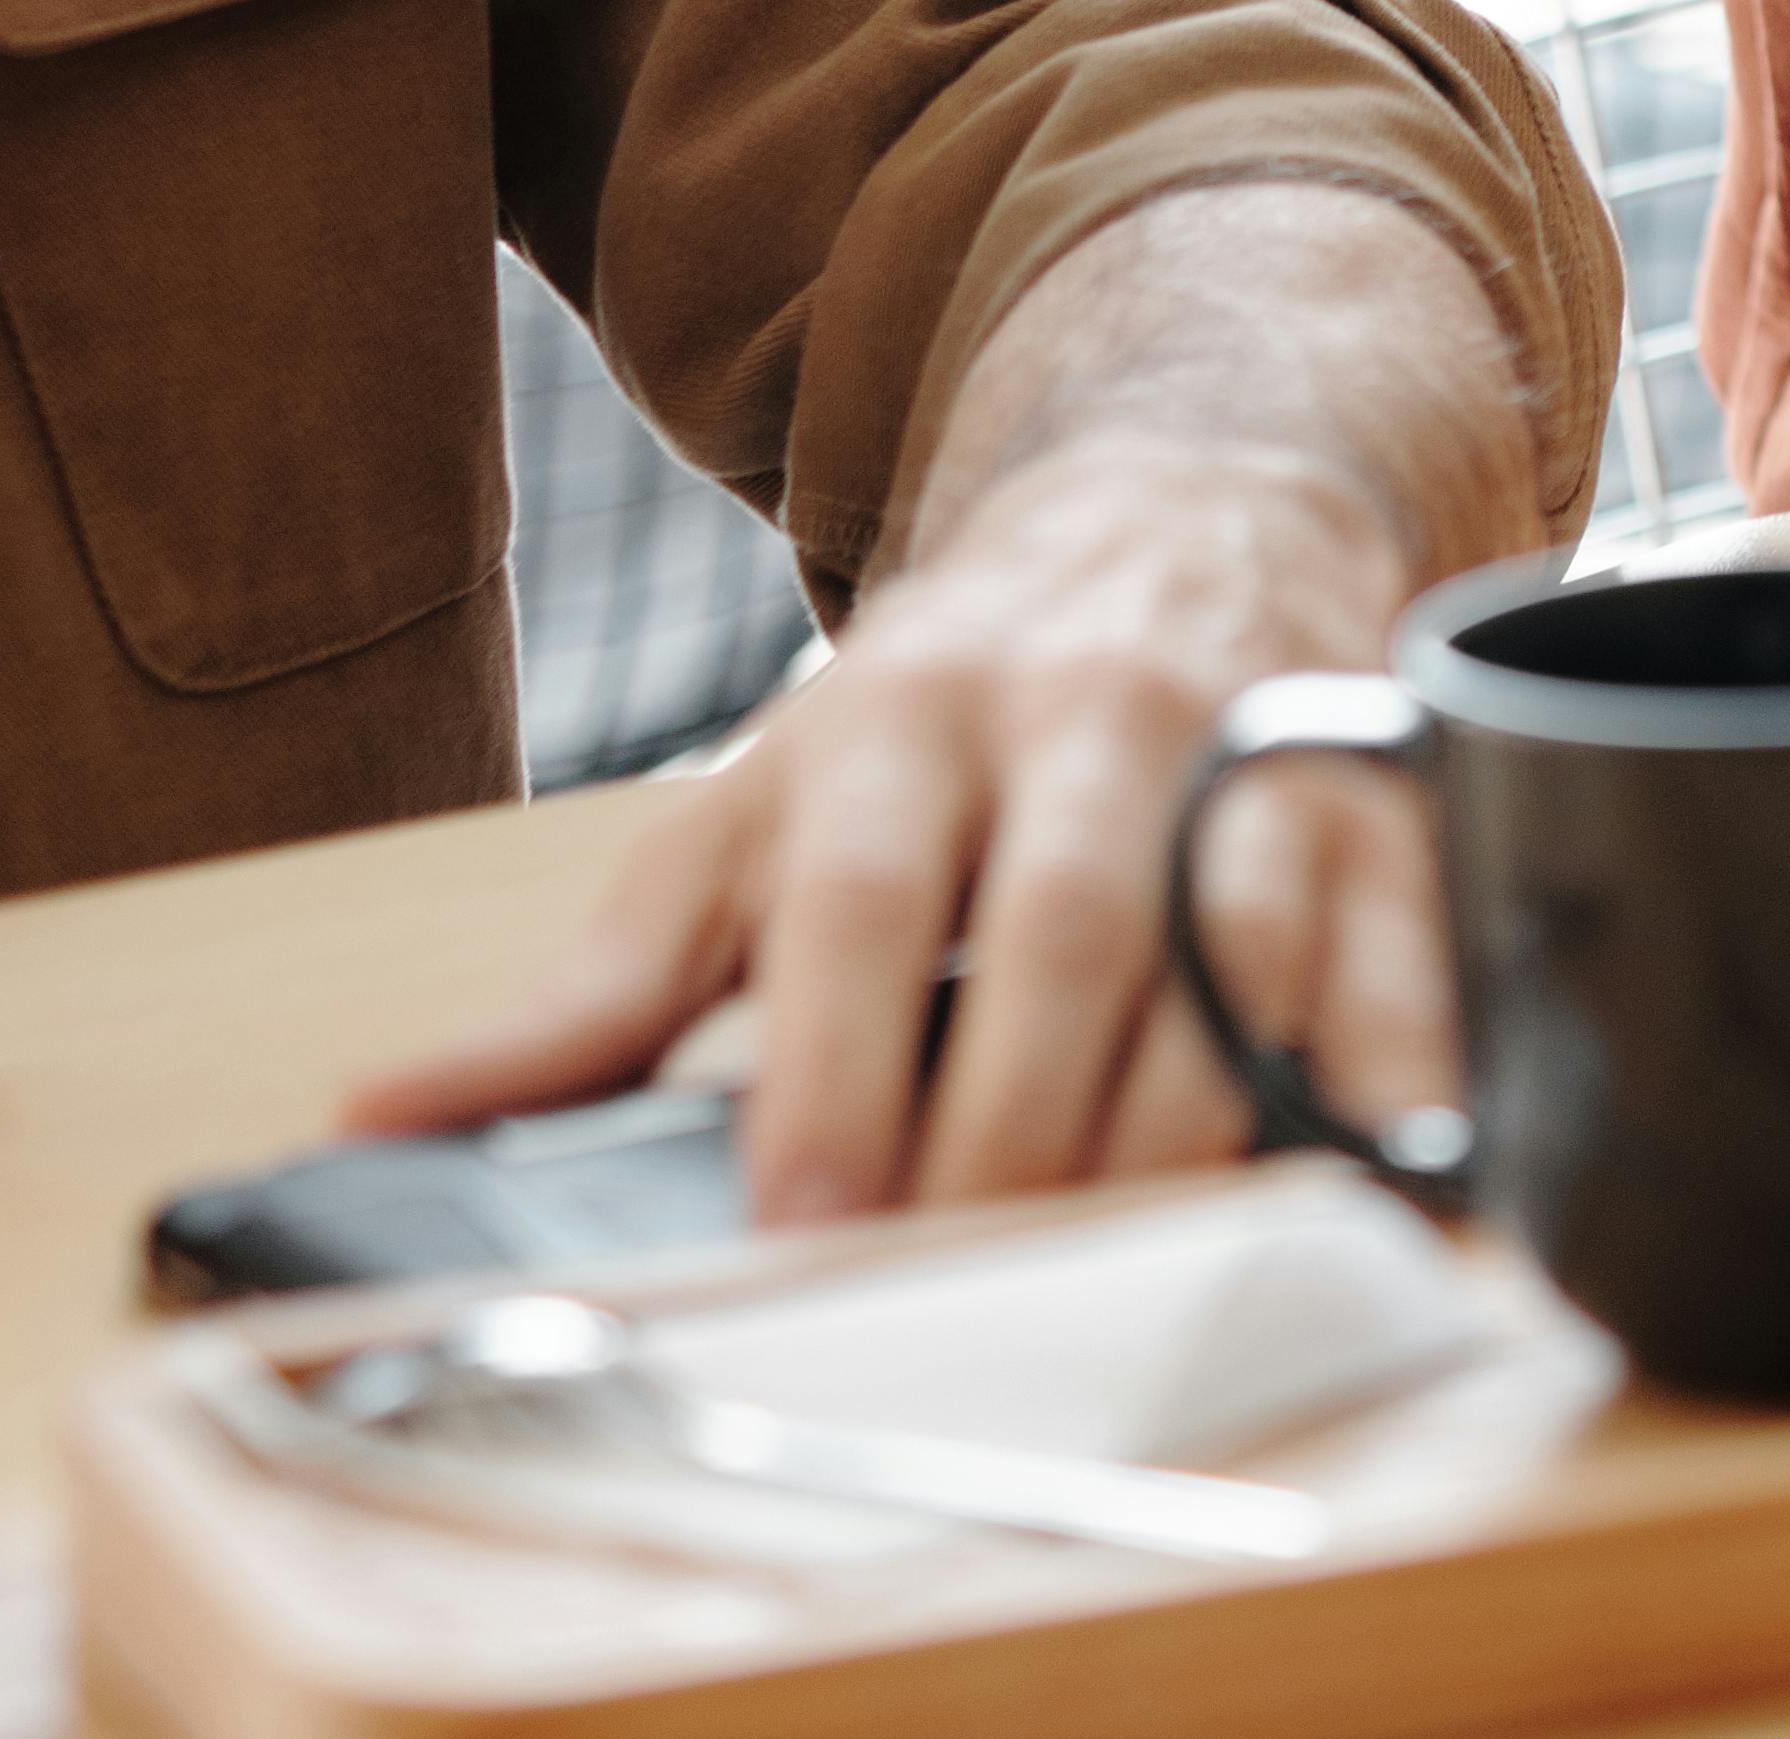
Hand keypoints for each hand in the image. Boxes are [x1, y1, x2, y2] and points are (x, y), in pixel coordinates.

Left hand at [339, 432, 1448, 1225]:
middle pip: (1062, 924)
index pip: (854, 893)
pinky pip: (1410, 939)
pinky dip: (1403, 1069)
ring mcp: (1250, 747)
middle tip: (964, 1285)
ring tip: (1130, 1274)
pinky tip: (1376, 1177)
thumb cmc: (939, 712)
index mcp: (897, 715)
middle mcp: (1084, 716)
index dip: (830, 1063)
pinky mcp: (1382, 799)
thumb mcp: (743, 815)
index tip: (805, 1223)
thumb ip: (586, 991)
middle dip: (1014, 1121)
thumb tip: (378, 1112)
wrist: (1176, 503)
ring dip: (1189, 1124)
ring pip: (1238, 943)